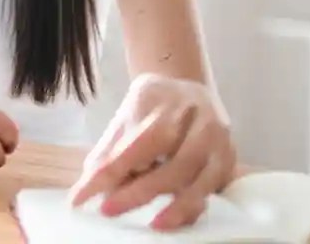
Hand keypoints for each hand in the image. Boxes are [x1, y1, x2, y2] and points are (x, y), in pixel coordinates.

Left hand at [68, 73, 235, 229]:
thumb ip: (111, 146)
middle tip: (109, 209)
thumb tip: (92, 180)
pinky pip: (212, 189)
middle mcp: (199, 122)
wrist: (187, 84)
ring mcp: (219, 142)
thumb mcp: (127, 113)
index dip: (109, 172)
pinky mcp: (228, 161)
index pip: (137, 144)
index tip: (81, 196)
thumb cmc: (152, 104)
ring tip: (154, 224)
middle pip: (173, 164)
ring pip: (201, 180)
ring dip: (177, 207)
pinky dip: (193, 207)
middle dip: (140, 191)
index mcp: (167, 105)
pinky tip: (173, 219)